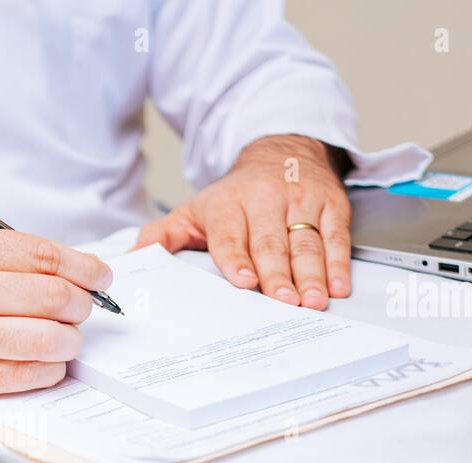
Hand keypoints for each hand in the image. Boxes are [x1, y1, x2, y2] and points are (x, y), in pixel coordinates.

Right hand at [0, 230, 111, 397]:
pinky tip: (48, 361)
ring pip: (44, 341)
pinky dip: (48, 370)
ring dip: (70, 341)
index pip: (43, 257)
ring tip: (67, 338)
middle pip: (51, 298)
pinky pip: (22, 377)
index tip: (102, 277)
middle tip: (83, 310)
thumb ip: (12, 258)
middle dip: (81, 306)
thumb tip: (77, 275)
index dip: (85, 268)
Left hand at [136, 134, 351, 309]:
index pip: (231, 235)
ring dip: (312, 274)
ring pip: (306, 242)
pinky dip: (339, 262)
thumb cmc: (235, 195)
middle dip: (278, 274)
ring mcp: (301, 202)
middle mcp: (266, 201)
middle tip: (286, 302)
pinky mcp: (330, 205)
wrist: (281, 151)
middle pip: (272, 243)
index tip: (244, 280)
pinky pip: (336, 235)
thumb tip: (132, 258)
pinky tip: (338, 285)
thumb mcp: (193, 210)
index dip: (237, 258)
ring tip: (314, 300)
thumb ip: (161, 235)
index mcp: (228, 205)